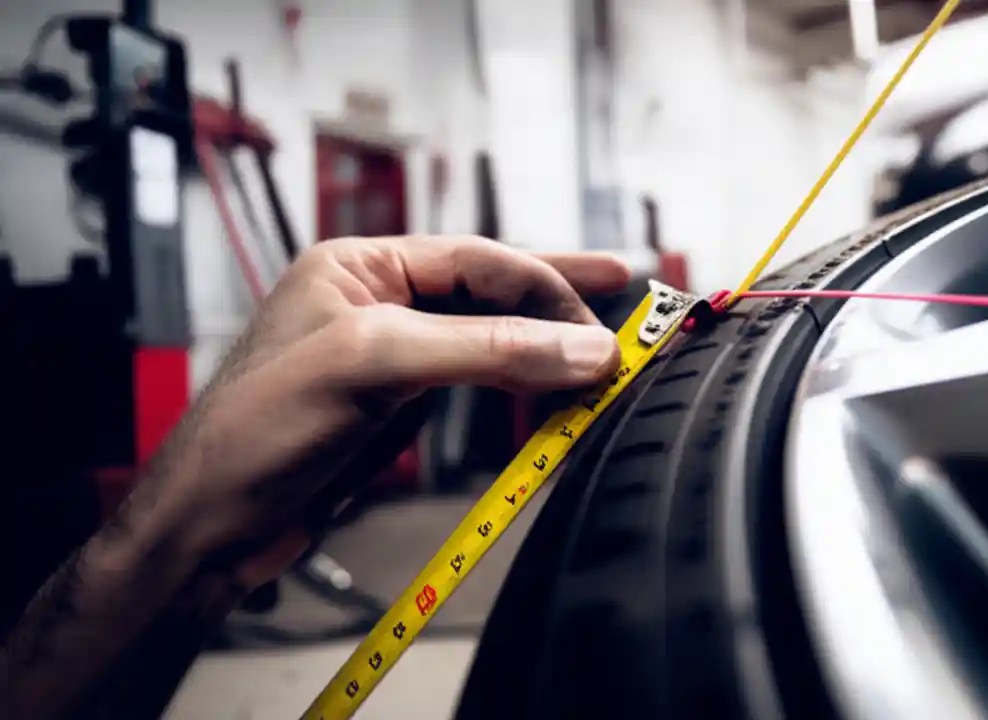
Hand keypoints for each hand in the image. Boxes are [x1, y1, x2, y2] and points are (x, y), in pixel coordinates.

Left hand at [133, 235, 629, 587]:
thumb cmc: (259, 429)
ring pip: (491, 337)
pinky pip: (478, 383)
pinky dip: (522, 385)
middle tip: (624, 304)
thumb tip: (582, 349)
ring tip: (601, 354)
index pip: (478, 260)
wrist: (214, 524)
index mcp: (361, 265)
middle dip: (558, 299)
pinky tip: (552, 390)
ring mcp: (392, 356)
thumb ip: (486, 350)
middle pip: (492, 290)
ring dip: (546, 346)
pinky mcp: (399, 408)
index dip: (548, 286)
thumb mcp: (376, 365)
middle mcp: (379, 301)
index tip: (602, 326)